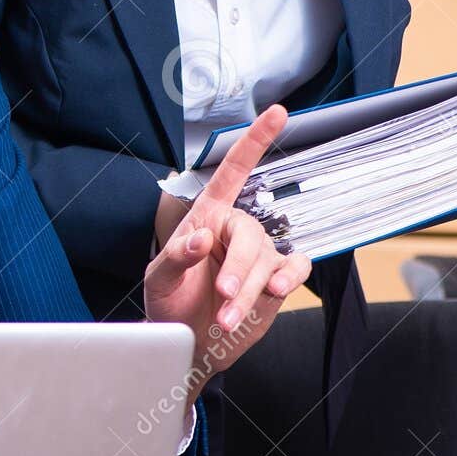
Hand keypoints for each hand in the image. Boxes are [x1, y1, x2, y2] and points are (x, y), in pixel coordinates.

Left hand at [143, 106, 312, 403]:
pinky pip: (296, 268)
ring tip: (226, 319)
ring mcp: (259, 255)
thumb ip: (178, 256)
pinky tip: (277, 291)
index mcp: (207, 217)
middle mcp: (236, 231)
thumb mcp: (160, 279)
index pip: (233, 172)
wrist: (188, 343)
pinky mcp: (276, 279)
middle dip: (238, 269)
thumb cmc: (170, 302)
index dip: (255, 141)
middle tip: (221, 297)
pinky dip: (291, 278)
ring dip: (250, 291)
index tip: (278, 112)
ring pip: (269, 260)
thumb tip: (201, 239)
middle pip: (251, 233)